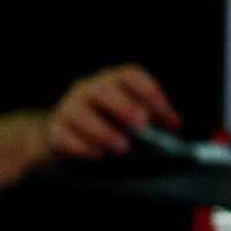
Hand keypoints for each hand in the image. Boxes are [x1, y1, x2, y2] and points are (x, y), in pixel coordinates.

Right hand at [48, 63, 180, 159]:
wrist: (64, 136)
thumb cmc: (109, 122)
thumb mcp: (134, 116)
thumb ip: (157, 118)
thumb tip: (176, 124)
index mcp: (113, 81)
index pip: (130, 75)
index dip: (147, 88)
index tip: (161, 108)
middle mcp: (89, 89)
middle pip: (103, 90)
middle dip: (123, 106)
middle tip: (141, 124)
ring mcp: (68, 107)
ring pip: (81, 113)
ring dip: (103, 131)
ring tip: (122, 147)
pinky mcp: (54, 129)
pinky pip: (64, 136)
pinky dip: (82, 146)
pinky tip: (98, 155)